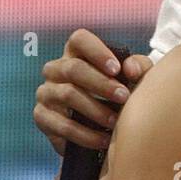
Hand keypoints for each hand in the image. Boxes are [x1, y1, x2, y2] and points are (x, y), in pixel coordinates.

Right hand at [34, 29, 152, 154]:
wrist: (103, 132)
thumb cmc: (119, 96)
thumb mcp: (134, 80)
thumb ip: (138, 68)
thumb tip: (131, 69)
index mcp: (77, 54)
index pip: (79, 39)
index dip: (97, 51)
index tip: (117, 69)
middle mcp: (56, 69)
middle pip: (73, 68)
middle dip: (102, 84)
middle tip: (124, 98)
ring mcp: (46, 92)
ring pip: (67, 94)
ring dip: (96, 109)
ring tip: (116, 122)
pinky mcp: (41, 116)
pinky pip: (62, 125)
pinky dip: (86, 134)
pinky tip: (105, 140)